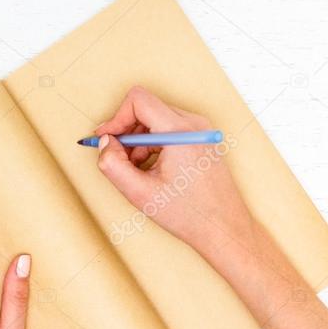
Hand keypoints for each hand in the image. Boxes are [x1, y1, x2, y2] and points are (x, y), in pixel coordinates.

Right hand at [96, 86, 255, 256]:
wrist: (223, 228)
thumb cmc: (189, 214)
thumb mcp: (140, 193)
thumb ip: (112, 165)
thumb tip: (104, 143)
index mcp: (180, 132)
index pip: (138, 100)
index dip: (116, 118)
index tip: (105, 139)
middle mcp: (194, 124)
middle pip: (146, 109)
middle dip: (126, 133)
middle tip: (117, 159)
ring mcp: (200, 130)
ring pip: (156, 120)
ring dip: (138, 141)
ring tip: (136, 170)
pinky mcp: (201, 139)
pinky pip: (168, 130)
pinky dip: (152, 145)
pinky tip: (151, 170)